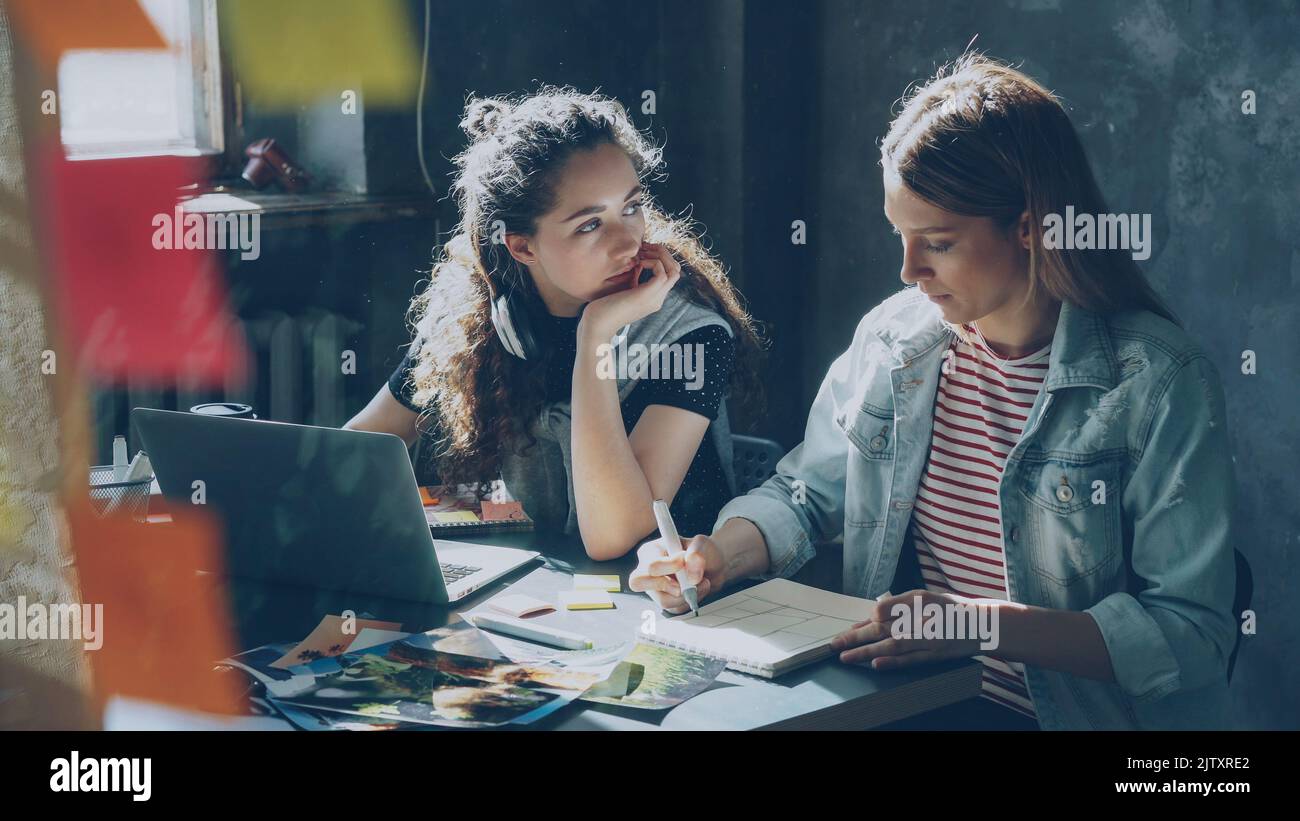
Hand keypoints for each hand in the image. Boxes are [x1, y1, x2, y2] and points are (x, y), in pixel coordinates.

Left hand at [579, 242, 680, 340]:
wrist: (598, 324)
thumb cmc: (604, 307)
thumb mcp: (624, 290)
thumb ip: (634, 279)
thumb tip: (637, 262)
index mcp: (653, 298)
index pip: (670, 274)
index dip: (660, 258)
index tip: (643, 252)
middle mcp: (658, 299)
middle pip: (676, 270)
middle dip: (663, 254)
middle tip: (646, 247)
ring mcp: (655, 298)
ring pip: (674, 270)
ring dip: (660, 256)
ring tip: (643, 253)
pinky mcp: (647, 295)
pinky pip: (662, 273)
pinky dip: (653, 263)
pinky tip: (638, 263)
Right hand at [628, 533, 725, 614]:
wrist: (713, 566)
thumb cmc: (703, 552)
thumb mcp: (703, 544)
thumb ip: (697, 553)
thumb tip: (691, 571)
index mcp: (651, 551)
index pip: (650, 564)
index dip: (668, 567)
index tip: (684, 562)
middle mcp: (647, 570)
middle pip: (638, 583)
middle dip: (665, 586)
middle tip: (683, 582)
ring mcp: (654, 588)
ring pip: (662, 600)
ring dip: (686, 594)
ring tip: (701, 582)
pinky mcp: (665, 600)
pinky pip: (675, 609)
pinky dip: (690, 601)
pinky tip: (697, 590)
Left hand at [829, 589, 987, 670]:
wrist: (983, 623)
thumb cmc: (949, 609)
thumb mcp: (923, 597)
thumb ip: (897, 603)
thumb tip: (873, 611)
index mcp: (913, 605)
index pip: (879, 617)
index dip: (859, 625)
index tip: (842, 634)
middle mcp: (918, 621)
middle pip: (881, 630)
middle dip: (855, 639)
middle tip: (834, 646)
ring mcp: (927, 639)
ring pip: (892, 647)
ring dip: (867, 652)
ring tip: (847, 657)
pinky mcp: (936, 654)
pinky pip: (912, 660)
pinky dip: (894, 663)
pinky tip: (878, 665)